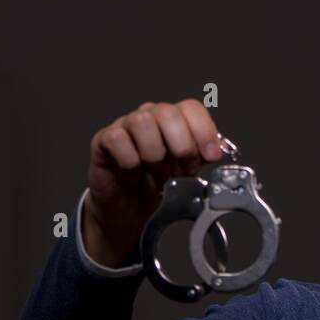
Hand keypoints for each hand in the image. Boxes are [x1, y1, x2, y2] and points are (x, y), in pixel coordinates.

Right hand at [82, 99, 223, 267]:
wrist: (129, 211)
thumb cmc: (155, 186)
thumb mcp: (186, 172)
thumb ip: (201, 157)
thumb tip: (216, 148)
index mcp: (173, 121)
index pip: (190, 108)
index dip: (203, 130)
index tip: (210, 156)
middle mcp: (149, 117)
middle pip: (168, 112)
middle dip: (180, 145)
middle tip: (179, 169)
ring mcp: (125, 126)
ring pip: (142, 122)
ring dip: (153, 154)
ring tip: (152, 172)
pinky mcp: (104, 140)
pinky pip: (117, 139)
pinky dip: (129, 160)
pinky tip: (132, 172)